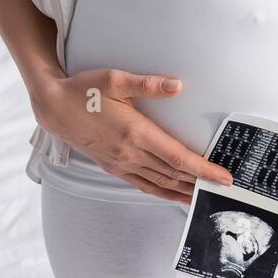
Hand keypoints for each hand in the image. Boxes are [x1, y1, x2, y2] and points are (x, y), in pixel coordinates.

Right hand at [31, 68, 234, 202]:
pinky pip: (142, 184)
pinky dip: (160, 192)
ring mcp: (120, 163)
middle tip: (224, 191)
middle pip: (173, 175)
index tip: (223, 177)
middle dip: (200, 184)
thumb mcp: (115, 79)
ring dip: (182, 192)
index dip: (203, 169)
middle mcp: (130, 154)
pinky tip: (170, 193)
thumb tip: (178, 85)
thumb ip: (148, 84)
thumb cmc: (84, 90)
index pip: (178, 158)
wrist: (53, 108)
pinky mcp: (112, 166)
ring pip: (159, 184)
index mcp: (136, 133)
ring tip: (203, 198)